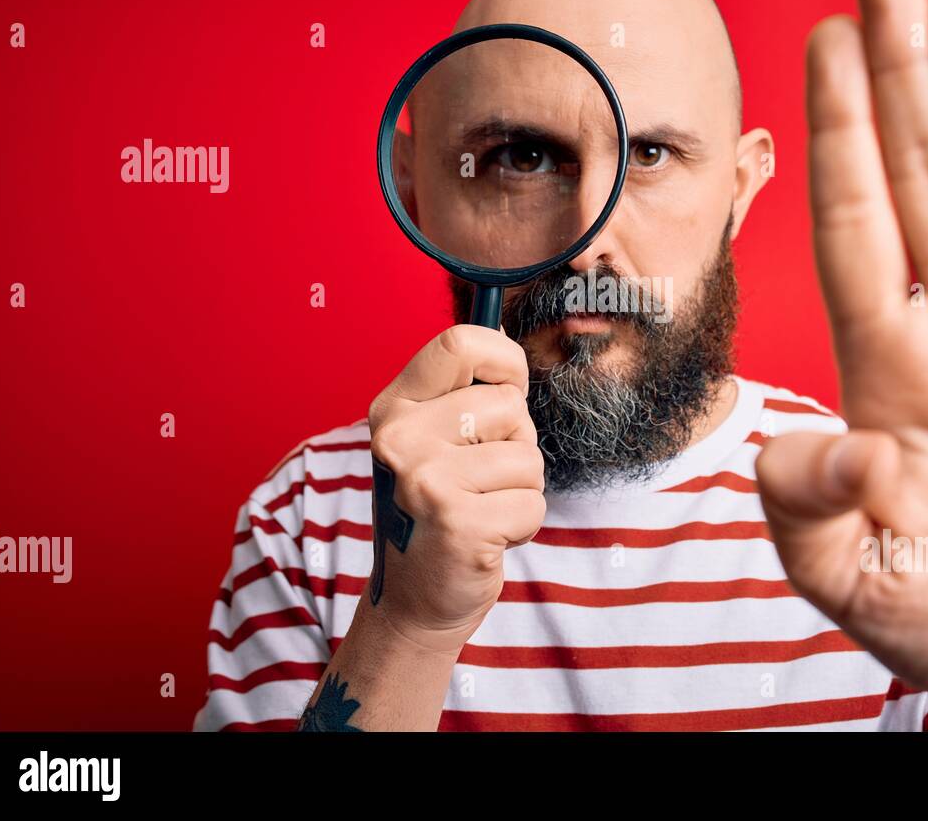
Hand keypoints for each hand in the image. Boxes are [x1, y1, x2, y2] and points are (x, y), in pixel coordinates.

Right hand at [365, 325, 545, 654]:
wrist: (415, 601)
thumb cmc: (438, 511)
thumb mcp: (434, 440)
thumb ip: (463, 391)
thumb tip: (500, 326)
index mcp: (393, 407)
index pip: (459, 343)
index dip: (504, 362)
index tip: (508, 392)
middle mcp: (399, 438)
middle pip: (509, 405)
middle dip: (517, 444)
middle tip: (481, 480)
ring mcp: (425, 481)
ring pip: (528, 457)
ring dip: (521, 489)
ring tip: (481, 509)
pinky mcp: (458, 523)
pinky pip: (533, 503)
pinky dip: (523, 525)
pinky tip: (487, 539)